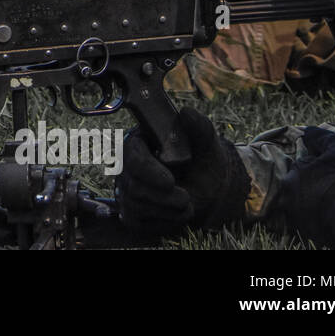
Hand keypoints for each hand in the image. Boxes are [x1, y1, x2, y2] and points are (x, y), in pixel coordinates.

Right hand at [117, 108, 248, 235]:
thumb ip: (199, 127)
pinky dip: (163, 221)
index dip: (148, 170)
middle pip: (133, 186)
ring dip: (167, 209)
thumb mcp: (207, 144)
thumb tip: (186, 113)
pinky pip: (138, 222)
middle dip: (164, 196)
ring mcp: (126, 190)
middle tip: (186, 198)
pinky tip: (177, 213)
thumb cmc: (203, 162)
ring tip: (187, 202)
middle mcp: (127, 166)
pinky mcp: (131, 213)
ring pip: (136, 205)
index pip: (131, 156)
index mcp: (139, 143)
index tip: (170, 181)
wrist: (208, 188)